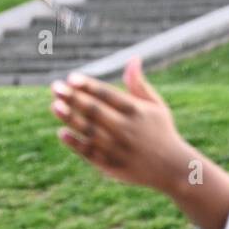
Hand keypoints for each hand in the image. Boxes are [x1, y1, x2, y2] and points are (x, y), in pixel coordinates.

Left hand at [51, 59, 190, 192]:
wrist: (173, 170)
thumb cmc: (161, 131)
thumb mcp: (156, 107)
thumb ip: (139, 85)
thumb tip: (133, 58)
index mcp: (137, 112)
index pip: (109, 96)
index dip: (89, 86)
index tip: (71, 77)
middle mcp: (127, 129)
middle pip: (96, 112)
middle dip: (74, 98)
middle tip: (55, 87)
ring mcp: (119, 148)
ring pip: (90, 132)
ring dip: (71, 119)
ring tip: (54, 106)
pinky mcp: (112, 165)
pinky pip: (90, 153)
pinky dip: (75, 144)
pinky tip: (62, 132)